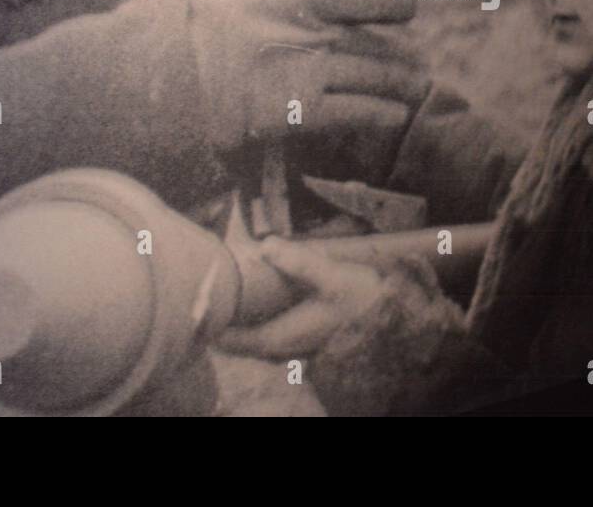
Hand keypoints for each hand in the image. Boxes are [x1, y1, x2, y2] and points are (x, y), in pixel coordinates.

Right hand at [189, 0, 428, 149]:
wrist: (141, 84)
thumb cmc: (186, 28)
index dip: (388, 5)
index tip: (410, 10)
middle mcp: (295, 31)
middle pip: (369, 46)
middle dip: (399, 58)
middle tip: (419, 66)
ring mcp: (294, 74)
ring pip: (369, 78)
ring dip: (398, 86)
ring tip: (414, 90)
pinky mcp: (286, 116)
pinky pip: (352, 113)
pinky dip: (379, 114)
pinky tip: (392, 116)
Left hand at [216, 236, 464, 415]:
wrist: (399, 321)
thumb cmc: (364, 303)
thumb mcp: (332, 277)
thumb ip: (297, 261)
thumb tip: (265, 245)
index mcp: (276, 338)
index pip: (224, 337)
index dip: (206, 314)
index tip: (193, 285)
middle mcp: (277, 348)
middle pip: (232, 335)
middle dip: (218, 308)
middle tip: (205, 272)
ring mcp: (288, 343)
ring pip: (248, 329)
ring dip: (237, 307)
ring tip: (227, 275)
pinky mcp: (298, 334)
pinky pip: (263, 324)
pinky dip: (254, 307)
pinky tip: (259, 283)